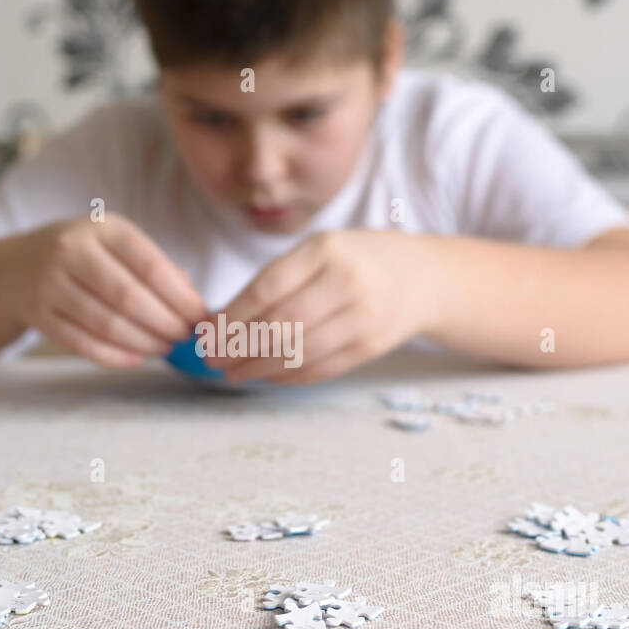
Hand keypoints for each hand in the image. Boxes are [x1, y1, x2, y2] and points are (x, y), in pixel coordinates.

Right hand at [9, 214, 206, 367]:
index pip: (150, 265)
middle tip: (185, 336)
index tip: (202, 317)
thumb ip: (156, 267)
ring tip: (165, 347)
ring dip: (144, 342)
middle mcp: (71, 251)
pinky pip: (83, 344)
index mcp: (102, 227)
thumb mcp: (116, 244)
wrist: (16, 267)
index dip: (181, 297)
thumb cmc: (84, 256)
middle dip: (166, 323)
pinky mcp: (38, 315)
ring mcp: (50, 284)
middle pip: (129, 298)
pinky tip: (137, 358)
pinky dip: (115, 357)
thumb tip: (193, 303)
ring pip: (107, 324)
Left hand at [209, 230, 432, 384]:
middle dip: (240, 348)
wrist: (421, 278)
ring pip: (299, 353)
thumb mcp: (318, 251)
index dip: (233, 318)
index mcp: (326, 250)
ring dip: (258, 368)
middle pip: (281, 326)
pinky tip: (265, 376)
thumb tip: (221, 322)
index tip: (208, 334)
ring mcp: (363, 317)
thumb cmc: (355, 261)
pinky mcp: (370, 347)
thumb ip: (275, 281)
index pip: (267, 289)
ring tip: (233, 373)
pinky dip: (286, 377)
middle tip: (214, 359)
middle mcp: (347, 282)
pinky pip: (320, 369)